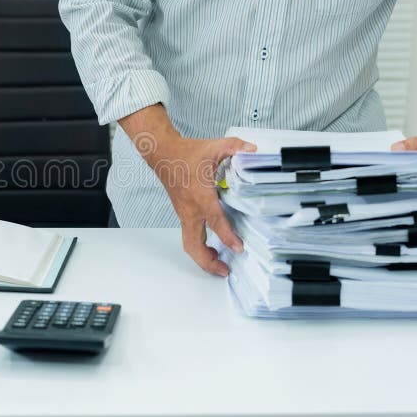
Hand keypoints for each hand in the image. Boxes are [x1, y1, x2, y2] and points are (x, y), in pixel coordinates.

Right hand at [118, 104, 255, 274]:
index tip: (239, 248)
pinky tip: (211, 248)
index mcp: (200, 196)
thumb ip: (234, 147)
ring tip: (219, 263)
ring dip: (202, 258)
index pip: (215, 221)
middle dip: (208, 261)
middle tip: (225, 269)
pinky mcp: (183, 215)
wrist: (163, 155)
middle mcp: (191, 210)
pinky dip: (199, 248)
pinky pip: (189, 237)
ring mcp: (185, 214)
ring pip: (190, 244)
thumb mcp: (213, 147)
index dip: (227, 236)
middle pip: (195, 245)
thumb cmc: (185, 154)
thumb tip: (253, 150)